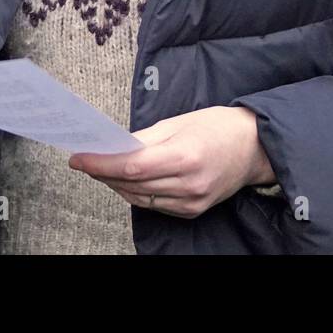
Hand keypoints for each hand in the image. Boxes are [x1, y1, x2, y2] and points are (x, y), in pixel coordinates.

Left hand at [68, 106, 275, 217]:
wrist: (255, 148)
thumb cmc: (218, 127)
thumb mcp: (180, 122)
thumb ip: (145, 138)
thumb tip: (115, 147)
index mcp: (184, 156)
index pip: (131, 166)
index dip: (100, 163)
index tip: (78, 158)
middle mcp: (188, 184)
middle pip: (132, 184)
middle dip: (103, 172)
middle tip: (84, 160)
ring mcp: (191, 202)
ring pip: (140, 198)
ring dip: (116, 184)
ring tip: (100, 169)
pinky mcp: (193, 211)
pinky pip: (155, 205)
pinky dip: (136, 193)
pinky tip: (126, 181)